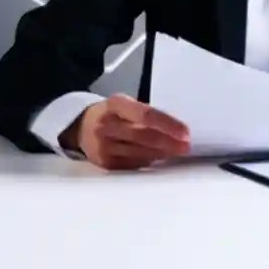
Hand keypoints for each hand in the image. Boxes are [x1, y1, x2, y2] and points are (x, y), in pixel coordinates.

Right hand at [59, 93, 190, 170]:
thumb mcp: (125, 105)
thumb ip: (147, 115)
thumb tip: (177, 130)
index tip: (185, 132)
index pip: (145, 114)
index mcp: (116, 104)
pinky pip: (134, 164)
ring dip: (163, 153)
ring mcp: (104, 145)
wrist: (82, 126)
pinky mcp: (105, 163)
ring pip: (141, 152)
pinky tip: (160, 158)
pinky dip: (150, 161)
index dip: (168, 124)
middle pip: (144, 136)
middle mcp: (107, 124)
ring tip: (177, 152)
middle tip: (186, 146)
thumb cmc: (113, 114)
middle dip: (169, 143)